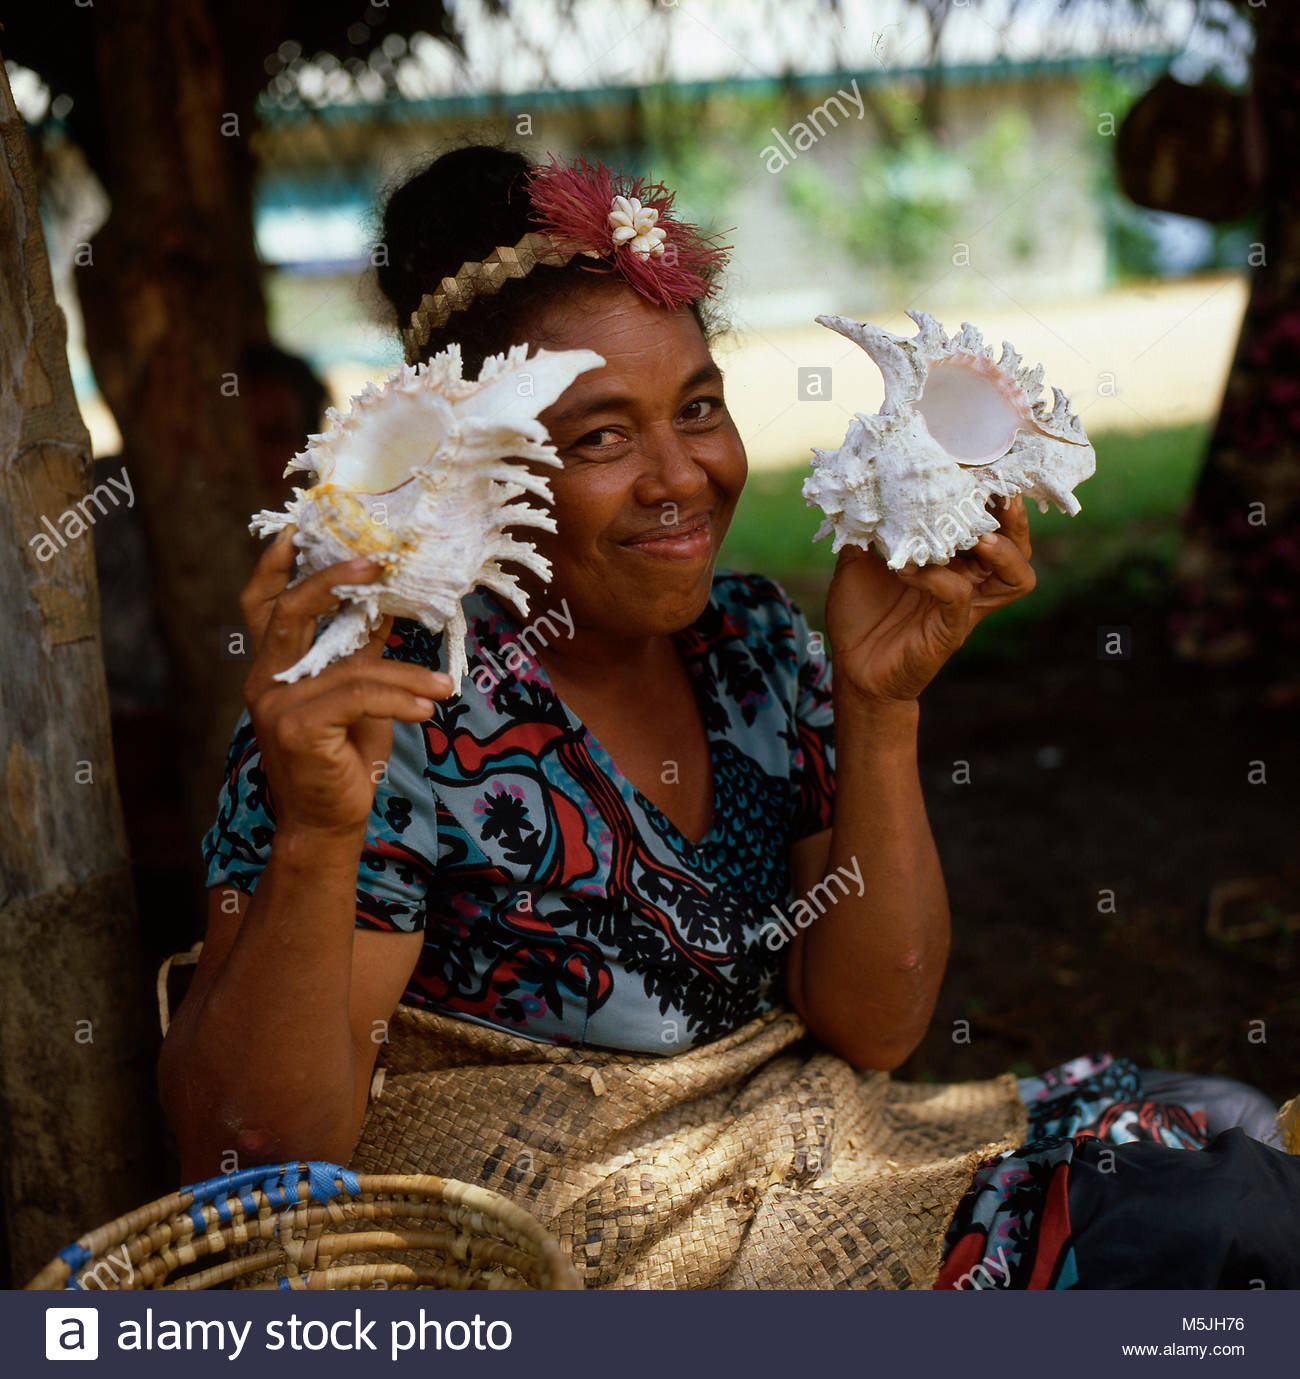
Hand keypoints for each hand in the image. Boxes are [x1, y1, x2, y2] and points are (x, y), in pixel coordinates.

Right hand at [239, 525, 455, 837]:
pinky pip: (357, 697)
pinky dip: (399, 700)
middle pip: (289, 611)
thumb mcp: (354, 694)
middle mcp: (263, 678)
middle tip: (376, 563)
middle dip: (332, 581)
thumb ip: (359, 652)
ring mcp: (274, 703)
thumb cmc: (342, 755)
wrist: (328, 821)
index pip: (261, 604)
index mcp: (273, 664)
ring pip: (348, 666)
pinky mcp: (296, 728)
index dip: (275, 565)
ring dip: (405, 676)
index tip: (299, 527)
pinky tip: (427, 710)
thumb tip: (388, 605)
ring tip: (443, 689)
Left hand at [825, 494, 1035, 704]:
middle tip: (1000, 492)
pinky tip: (910, 568)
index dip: (994, 499)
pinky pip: (960, 597)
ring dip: (1003, 550)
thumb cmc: (861, 615)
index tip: (983, 465)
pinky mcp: (950, 631)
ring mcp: (963, 607)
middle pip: (1018, 546)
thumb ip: (869, 529)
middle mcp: (968, 581)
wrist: (852, 667)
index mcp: (954, 561)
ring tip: (981, 535)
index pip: (991, 525)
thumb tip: (863, 488)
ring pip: (1014, 577)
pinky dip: (939, 578)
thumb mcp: (860, 562)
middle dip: (1015, 518)